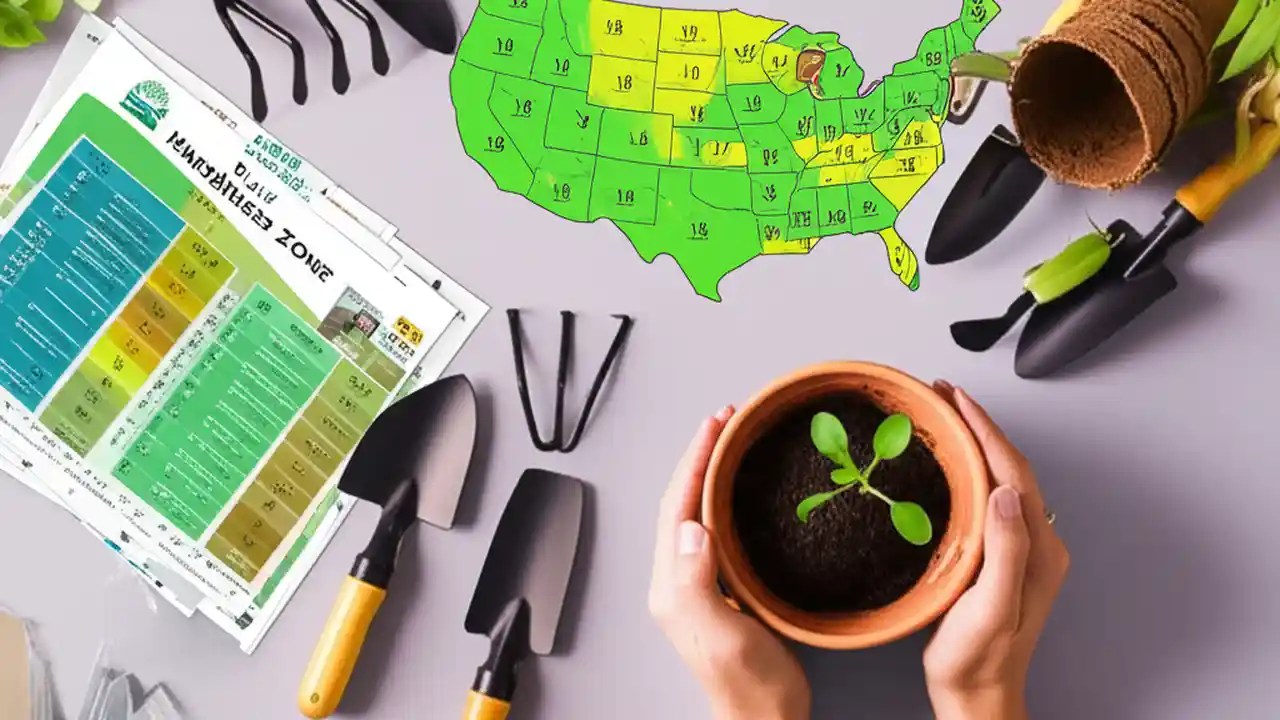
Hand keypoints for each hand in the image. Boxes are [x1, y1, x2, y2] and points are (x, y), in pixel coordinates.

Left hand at [649, 407, 811, 719]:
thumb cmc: (750, 689)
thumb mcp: (724, 635)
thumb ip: (699, 583)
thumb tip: (691, 529)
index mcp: (672, 585)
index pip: (677, 506)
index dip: (695, 460)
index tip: (716, 426)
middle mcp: (678, 580)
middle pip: (681, 502)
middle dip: (700, 456)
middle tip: (725, 421)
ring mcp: (698, 585)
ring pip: (696, 512)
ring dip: (710, 473)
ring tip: (731, 442)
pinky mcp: (721, 591)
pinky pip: (715, 529)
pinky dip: (724, 499)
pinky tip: (742, 493)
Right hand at [924, 382, 1070, 719]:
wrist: (975, 694)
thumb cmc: (977, 659)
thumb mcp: (991, 605)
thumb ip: (1005, 549)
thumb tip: (1006, 491)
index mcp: (1038, 548)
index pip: (1012, 470)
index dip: (984, 429)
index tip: (955, 398)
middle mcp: (1035, 543)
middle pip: (1008, 467)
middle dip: (977, 426)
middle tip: (942, 396)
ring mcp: (1019, 550)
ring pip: (999, 479)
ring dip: (973, 445)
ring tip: (942, 419)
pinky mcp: (999, 558)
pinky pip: (987, 499)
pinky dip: (968, 471)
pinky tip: (946, 467)